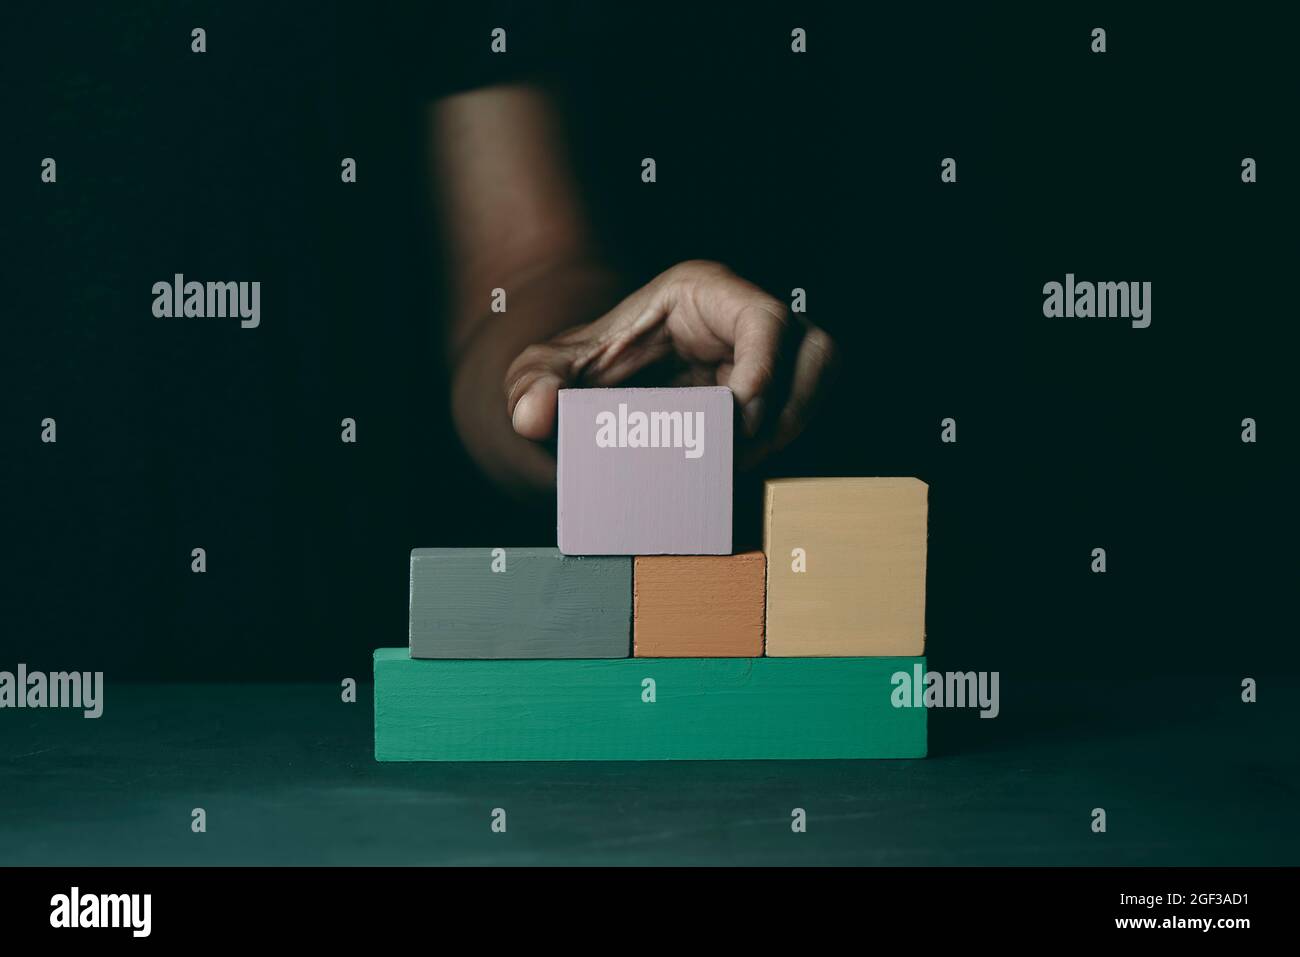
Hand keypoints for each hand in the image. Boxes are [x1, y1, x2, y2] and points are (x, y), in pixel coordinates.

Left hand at [503, 260, 835, 461]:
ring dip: (789, 430)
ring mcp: (770, 353)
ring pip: (821, 382)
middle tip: (733, 456)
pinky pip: (806, 412)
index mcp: (702, 292)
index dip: (765, 366)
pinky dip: (781, 443)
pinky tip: (736, 468)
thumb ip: (534, 386)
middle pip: (813, 352)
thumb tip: (534, 415)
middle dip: (784, 411)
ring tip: (734, 466)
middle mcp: (745, 316)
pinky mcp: (778, 390)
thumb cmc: (577, 369)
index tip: (739, 413)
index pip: (764, 317)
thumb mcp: (546, 371)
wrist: (592, 390)